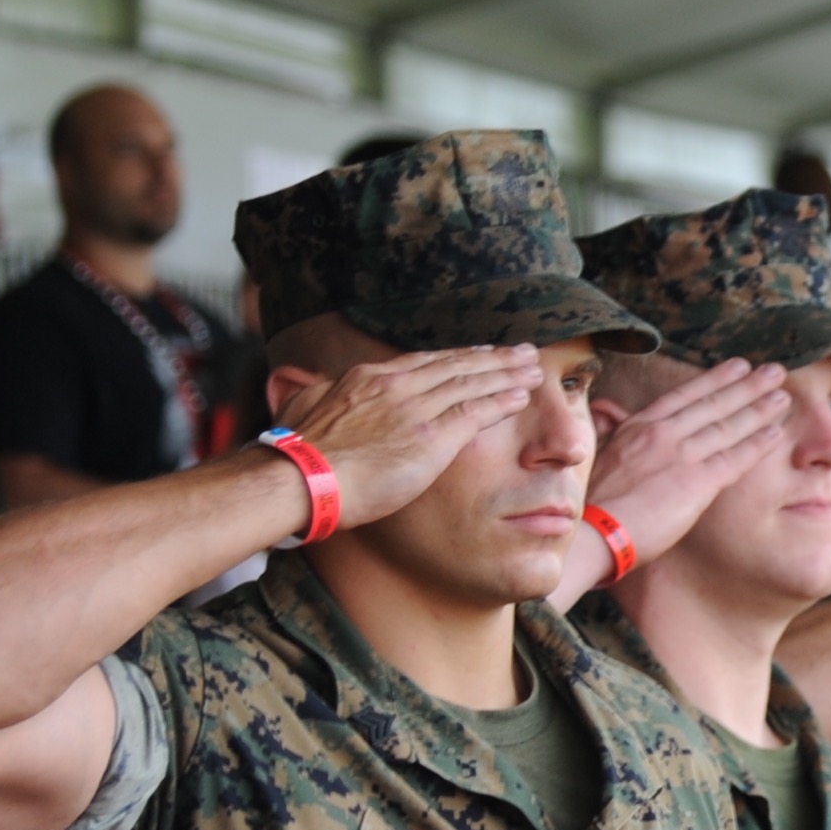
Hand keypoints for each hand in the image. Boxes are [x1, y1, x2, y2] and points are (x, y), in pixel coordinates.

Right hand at [265, 345, 553, 531]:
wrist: (301, 478)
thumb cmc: (297, 454)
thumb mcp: (303, 408)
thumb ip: (316, 395)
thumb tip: (311, 389)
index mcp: (368, 378)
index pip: (425, 362)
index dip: (459, 357)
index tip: (481, 353)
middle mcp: (396, 386)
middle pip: (456, 365)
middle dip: (493, 358)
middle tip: (523, 351)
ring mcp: (415, 409)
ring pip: (472, 383)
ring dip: (507, 374)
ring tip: (533, 368)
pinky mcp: (430, 438)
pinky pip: (475, 412)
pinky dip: (502, 401)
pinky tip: (522, 396)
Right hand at [582, 361, 786, 569]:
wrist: (591, 532)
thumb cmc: (589, 505)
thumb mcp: (596, 456)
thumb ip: (614, 434)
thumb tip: (609, 417)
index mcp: (637, 426)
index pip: (684, 395)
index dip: (715, 379)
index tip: (738, 366)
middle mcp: (662, 433)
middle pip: (713, 403)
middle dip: (747, 385)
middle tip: (773, 371)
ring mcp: (681, 455)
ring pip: (728, 426)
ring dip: (759, 409)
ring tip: (782, 397)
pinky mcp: (696, 482)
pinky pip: (734, 459)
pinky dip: (757, 444)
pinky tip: (775, 434)